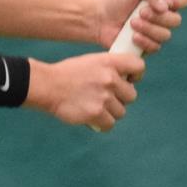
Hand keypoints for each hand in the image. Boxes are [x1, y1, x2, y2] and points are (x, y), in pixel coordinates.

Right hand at [25, 51, 146, 130]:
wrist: (47, 86)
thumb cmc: (67, 74)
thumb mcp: (90, 61)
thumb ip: (109, 69)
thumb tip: (125, 81)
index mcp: (109, 62)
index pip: (138, 66)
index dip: (136, 75)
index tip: (128, 81)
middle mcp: (110, 79)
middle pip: (131, 95)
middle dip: (120, 98)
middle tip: (104, 97)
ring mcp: (104, 97)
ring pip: (120, 112)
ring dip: (109, 112)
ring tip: (94, 106)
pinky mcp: (96, 113)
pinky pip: (109, 124)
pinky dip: (101, 124)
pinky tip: (91, 118)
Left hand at [94, 0, 186, 52]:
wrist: (101, 19)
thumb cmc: (118, 0)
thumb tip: (165, 6)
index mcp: (164, 0)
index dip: (179, 1)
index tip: (166, 2)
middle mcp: (164, 17)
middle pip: (176, 20)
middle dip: (157, 17)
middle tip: (140, 12)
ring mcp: (158, 32)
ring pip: (165, 35)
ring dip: (148, 28)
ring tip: (132, 23)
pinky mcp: (149, 46)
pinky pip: (155, 47)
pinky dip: (143, 40)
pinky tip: (132, 36)